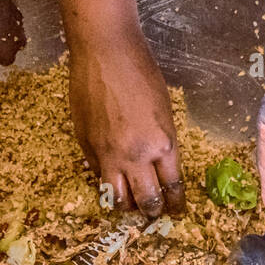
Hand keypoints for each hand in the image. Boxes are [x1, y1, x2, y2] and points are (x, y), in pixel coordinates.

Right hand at [68, 32, 182, 216]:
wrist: (104, 52)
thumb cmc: (140, 72)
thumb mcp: (165, 110)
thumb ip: (162, 141)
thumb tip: (157, 164)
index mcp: (162, 144)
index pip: (172, 187)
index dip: (176, 204)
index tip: (177, 211)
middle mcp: (136, 156)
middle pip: (147, 200)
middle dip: (154, 212)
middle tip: (155, 213)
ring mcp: (108, 154)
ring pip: (117, 198)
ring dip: (127, 205)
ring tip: (131, 205)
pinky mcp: (86, 147)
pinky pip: (98, 176)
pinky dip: (107, 182)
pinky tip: (112, 179)